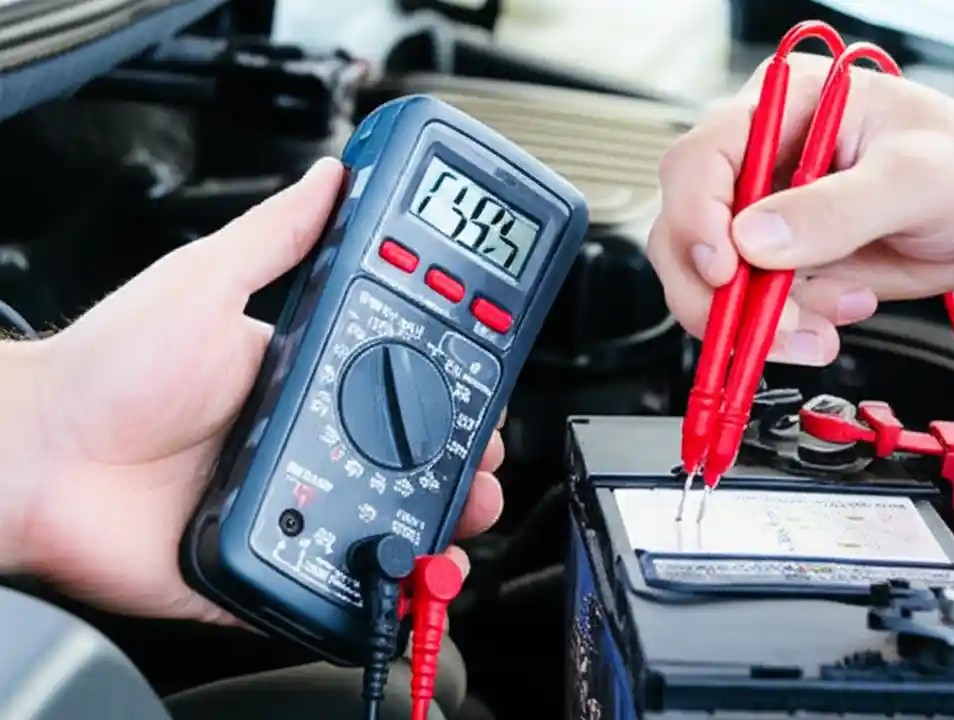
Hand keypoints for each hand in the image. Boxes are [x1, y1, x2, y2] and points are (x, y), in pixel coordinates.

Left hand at [8, 158, 505, 623]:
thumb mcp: (202, 283)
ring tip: (463, 518)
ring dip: (432, 525)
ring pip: (379, 521)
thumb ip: (274, 236)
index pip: (392, 384)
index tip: (482, 393)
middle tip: (484, 463)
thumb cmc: (105, 370)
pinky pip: (325, 585)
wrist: (32, 461)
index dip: (445, 391)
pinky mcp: (257, 564)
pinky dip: (372, 589)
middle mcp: (295, 441)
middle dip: (458, 464)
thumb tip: (331, 177)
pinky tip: (409, 574)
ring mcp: (280, 504)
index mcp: (295, 377)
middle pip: (399, 459)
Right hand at [648, 54, 953, 365]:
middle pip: (683, 229)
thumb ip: (835, 208)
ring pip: (709, 282)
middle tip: (769, 322)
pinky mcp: (781, 264)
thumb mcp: (914, 178)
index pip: (701, 159)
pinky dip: (788, 327)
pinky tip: (845, 306)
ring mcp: (766, 217)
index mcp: (783, 108)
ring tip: (824, 325)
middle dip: (718, 291)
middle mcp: (761, 160)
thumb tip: (756, 239)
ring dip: (759, 320)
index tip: (726, 268)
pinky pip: (751, 310)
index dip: (697, 218)